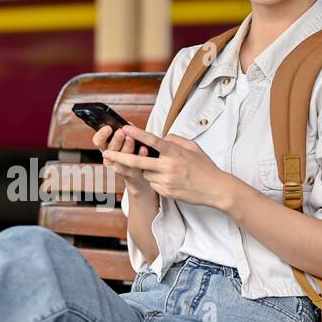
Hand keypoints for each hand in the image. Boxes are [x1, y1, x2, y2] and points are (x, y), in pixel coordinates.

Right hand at [93, 123, 153, 196]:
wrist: (139, 173)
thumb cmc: (132, 151)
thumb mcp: (126, 140)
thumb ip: (126, 132)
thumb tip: (128, 124)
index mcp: (106, 148)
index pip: (98, 141)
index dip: (102, 134)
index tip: (109, 127)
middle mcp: (110, 159)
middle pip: (109, 150)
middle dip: (116, 140)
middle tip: (121, 131)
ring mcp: (120, 168)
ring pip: (120, 160)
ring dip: (126, 147)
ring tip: (131, 138)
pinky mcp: (132, 175)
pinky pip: (135, 166)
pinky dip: (140, 156)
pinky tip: (144, 148)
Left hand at [102, 123, 236, 209]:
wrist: (216, 189)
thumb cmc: (204, 167)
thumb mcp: (192, 147)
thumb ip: (174, 140)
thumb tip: (160, 138)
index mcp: (175, 152)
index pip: (153, 141)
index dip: (137, 134)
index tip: (125, 129)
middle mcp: (168, 166)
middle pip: (138, 162)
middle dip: (120, 157)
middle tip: (105, 153)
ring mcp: (166, 181)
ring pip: (145, 173)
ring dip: (148, 170)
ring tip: (166, 170)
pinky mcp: (166, 192)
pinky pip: (153, 184)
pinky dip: (156, 180)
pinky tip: (170, 180)